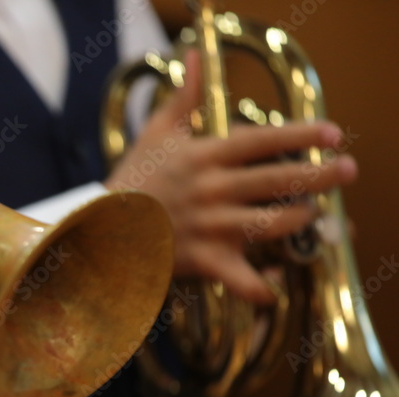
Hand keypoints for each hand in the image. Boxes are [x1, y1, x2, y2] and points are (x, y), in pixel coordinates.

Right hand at [104, 50, 357, 303]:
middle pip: (277, 181)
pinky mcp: (203, 260)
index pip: (262, 141)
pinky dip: (261, 288)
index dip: (301, 135)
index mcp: (203, 158)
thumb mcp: (155, 134)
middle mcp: (212, 191)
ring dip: (299, 220)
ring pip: (272, 224)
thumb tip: (192, 57)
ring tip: (310, 214)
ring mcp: (210, 227)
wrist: (99, 231)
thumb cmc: (130, 182)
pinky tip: (273, 287)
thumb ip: (183, 97)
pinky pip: (242, 279)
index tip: (331, 134)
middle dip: (319, 175)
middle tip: (348, 171)